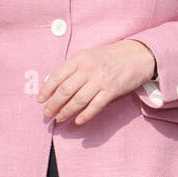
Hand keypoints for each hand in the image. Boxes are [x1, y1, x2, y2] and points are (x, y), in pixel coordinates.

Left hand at [39, 39, 156, 124]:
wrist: (137, 55)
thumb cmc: (111, 56)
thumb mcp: (89, 55)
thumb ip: (74, 68)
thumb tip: (55, 84)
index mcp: (80, 58)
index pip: (57, 75)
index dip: (47, 89)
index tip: (40, 100)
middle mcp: (88, 69)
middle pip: (65, 90)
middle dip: (53, 104)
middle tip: (47, 113)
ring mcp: (101, 80)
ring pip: (78, 100)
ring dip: (66, 112)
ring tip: (59, 119)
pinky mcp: (112, 90)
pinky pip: (95, 106)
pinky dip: (85, 115)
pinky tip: (78, 121)